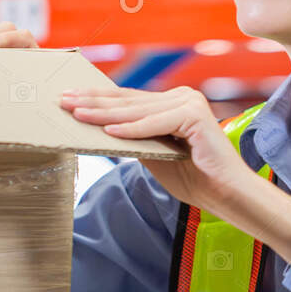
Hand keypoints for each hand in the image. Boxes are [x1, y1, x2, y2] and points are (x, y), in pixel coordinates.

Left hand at [59, 84, 256, 216]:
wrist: (227, 195)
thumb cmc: (194, 178)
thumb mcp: (154, 155)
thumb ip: (134, 139)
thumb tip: (102, 130)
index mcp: (173, 102)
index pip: (127, 100)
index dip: (97, 99)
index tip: (70, 98)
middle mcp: (182, 97)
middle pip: (128, 102)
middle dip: (93, 102)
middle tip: (63, 100)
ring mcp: (189, 103)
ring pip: (137, 111)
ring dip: (104, 114)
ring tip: (77, 114)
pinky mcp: (195, 116)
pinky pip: (155, 124)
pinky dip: (132, 129)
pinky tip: (109, 131)